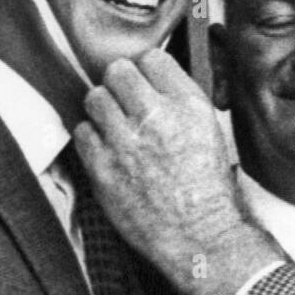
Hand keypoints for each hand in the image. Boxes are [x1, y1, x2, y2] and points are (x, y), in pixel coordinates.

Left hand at [75, 53, 281, 294]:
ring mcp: (125, 142)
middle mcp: (156, 116)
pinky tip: (108, 151)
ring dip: (103, 109)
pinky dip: (92, 139)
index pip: (152, 58)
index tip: (145, 83)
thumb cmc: (211, 191)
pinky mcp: (102, 167)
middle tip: (125, 102)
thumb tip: (153, 83)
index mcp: (189, 105)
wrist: (202, 237)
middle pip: (117, 71)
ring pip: (94, 98)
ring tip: (115, 127)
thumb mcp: (212, 132)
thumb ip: (181, 102)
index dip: (146, 71)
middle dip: (120, 84)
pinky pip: (82, 132)